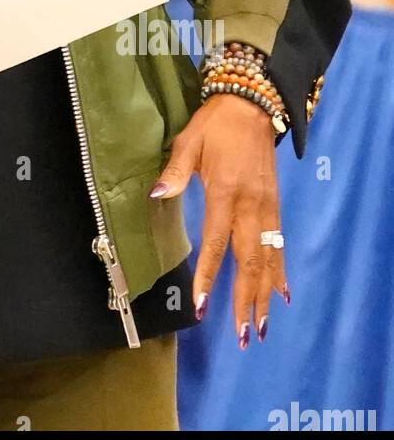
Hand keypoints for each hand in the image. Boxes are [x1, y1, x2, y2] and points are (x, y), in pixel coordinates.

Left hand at [147, 94, 288, 347]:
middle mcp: (251, 206)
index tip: (203, 305)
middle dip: (245, 299)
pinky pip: (278, 243)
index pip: (216, 243)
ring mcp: (267, 207)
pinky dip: (280, 269)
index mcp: (226, 193)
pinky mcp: (274, 204)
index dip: (210, 275)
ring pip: (268, 258)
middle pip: (250, 261)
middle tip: (244, 334)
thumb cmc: (215, 124)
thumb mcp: (189, 141)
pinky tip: (282, 293)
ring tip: (262, 326)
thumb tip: (156, 195)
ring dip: (265, 294)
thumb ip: (175, 171)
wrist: (252, 105)